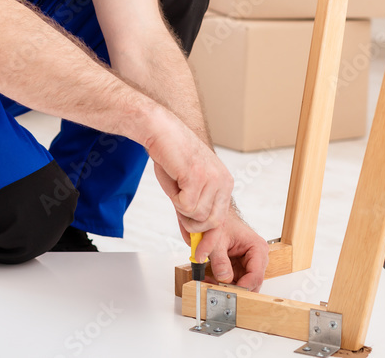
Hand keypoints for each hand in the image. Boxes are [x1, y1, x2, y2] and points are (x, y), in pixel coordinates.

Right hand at [145, 111, 233, 233]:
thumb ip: (192, 210)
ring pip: (197, 216)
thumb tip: (193, 238)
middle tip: (178, 205)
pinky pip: (186, 205)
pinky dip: (174, 198)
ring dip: (180, 207)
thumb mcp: (185, 187)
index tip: (201, 254)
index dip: (209, 239)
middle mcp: (223, 181)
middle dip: (192, 224)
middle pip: (211, 222)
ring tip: (176, 185)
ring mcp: (212, 178)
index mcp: (224, 183)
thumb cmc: (171, 156)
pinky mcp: (198, 176)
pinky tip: (174, 179)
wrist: (161, 130)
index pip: (221, 220)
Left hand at [179, 210, 269, 291]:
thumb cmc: (222, 223)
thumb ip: (219, 259)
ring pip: (242, 286)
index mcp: (257, 248)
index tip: (230, 292)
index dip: (244, 287)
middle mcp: (257, 258)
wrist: (218, 218)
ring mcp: (249, 264)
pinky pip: (234, 282)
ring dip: (226, 288)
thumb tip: (223, 277)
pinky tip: (210, 280)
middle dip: (234, 289)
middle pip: (251, 283)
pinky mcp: (240, 268)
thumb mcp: (217, 240)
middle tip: (216, 290)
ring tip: (209, 282)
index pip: (256, 275)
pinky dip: (222, 284)